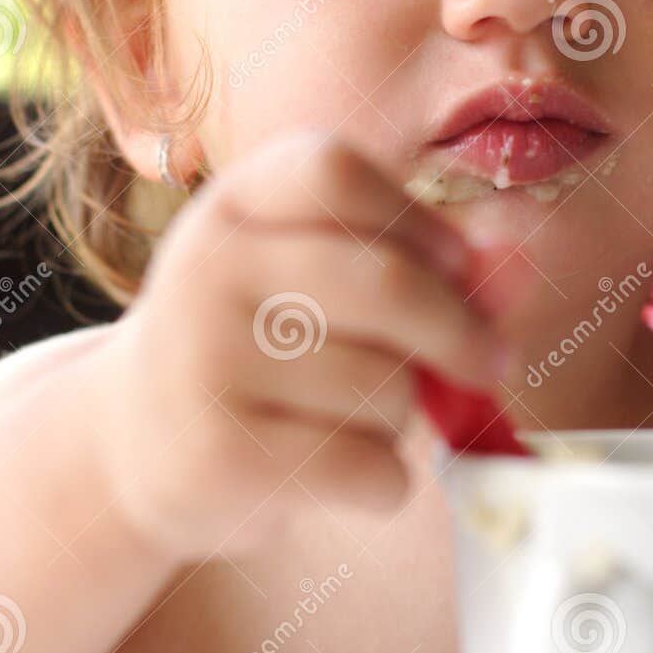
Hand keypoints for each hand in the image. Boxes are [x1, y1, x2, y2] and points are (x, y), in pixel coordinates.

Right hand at [91, 128, 514, 559]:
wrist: (134, 442)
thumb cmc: (259, 344)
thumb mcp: (317, 276)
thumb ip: (424, 261)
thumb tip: (519, 264)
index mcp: (234, 203)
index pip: (339, 170)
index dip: (420, 221)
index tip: (457, 265)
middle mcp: (209, 267)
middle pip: (386, 280)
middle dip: (460, 331)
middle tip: (492, 361)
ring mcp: (207, 361)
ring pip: (386, 386)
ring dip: (403, 416)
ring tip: (355, 418)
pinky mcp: (224, 455)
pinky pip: (368, 467)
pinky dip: (383, 482)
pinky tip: (342, 472)